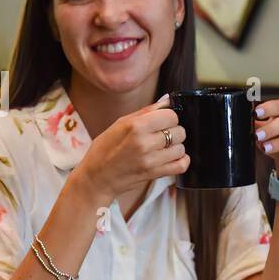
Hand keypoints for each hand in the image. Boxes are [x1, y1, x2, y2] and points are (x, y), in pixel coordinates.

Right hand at [74, 93, 188, 202]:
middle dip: (173, 131)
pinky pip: (181, 166)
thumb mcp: (119, 124)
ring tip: (163, 148)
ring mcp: (150, 161)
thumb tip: (166, 101)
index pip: (171, 116)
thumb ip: (145, 112)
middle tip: (161, 135)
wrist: (97, 178)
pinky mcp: (154, 174)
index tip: (162, 121)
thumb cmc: (104, 149)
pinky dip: (182, 161)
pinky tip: (172, 157)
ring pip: (181, 148)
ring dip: (175, 147)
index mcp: (135, 127)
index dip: (169, 117)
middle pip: (179, 131)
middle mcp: (144, 143)